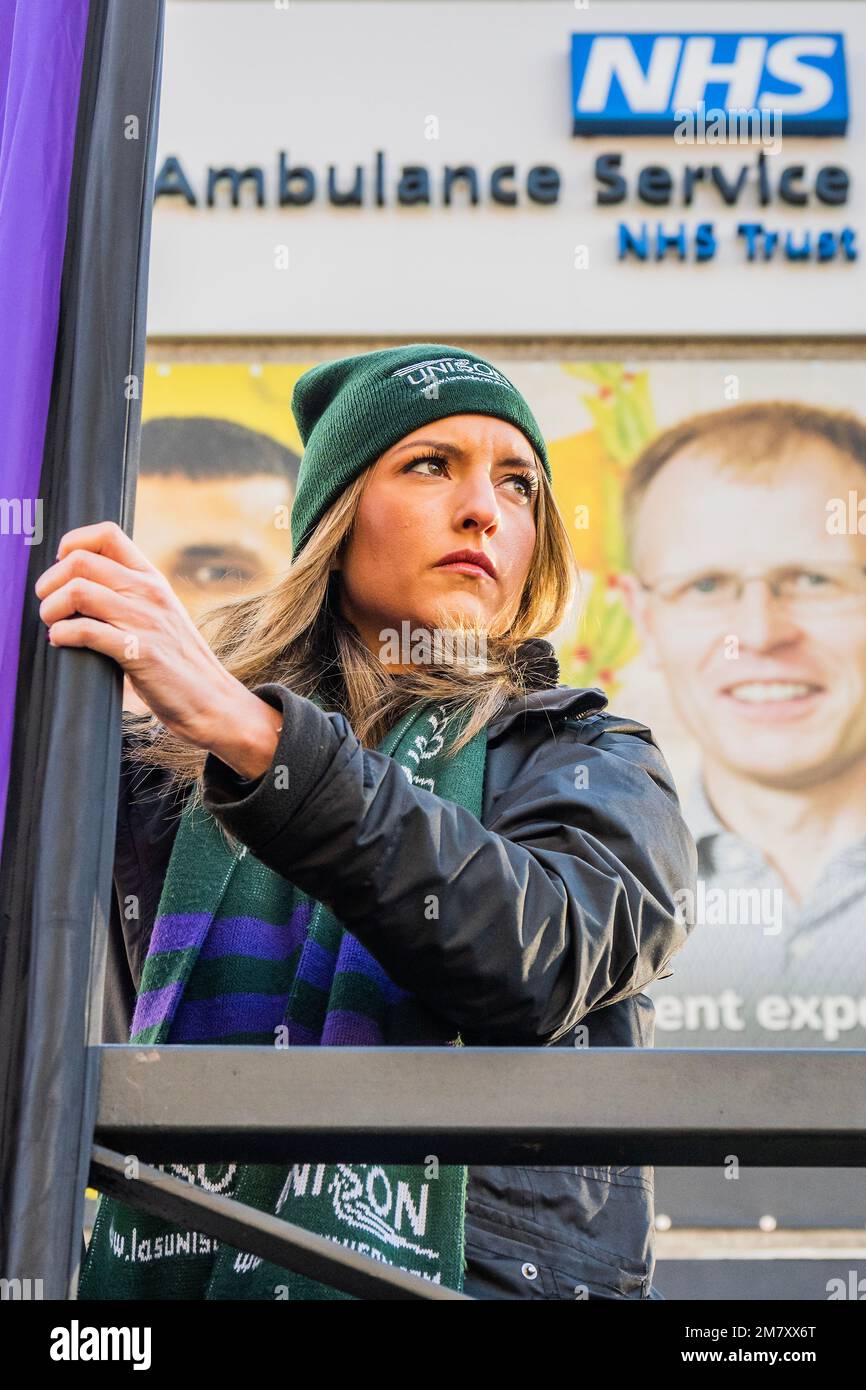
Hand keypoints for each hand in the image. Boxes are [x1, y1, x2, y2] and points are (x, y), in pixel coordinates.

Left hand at [35, 521, 281, 776]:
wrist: (212, 701)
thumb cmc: (180, 664)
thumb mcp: (160, 617)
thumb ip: (130, 598)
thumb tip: (81, 589)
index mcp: (153, 579)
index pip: (107, 534)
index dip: (73, 543)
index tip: (62, 567)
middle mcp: (149, 593)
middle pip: (81, 561)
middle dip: (50, 582)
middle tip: (48, 603)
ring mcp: (146, 621)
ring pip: (78, 592)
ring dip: (51, 609)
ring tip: (52, 624)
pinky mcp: (140, 651)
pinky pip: (86, 630)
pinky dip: (62, 634)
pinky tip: (62, 642)